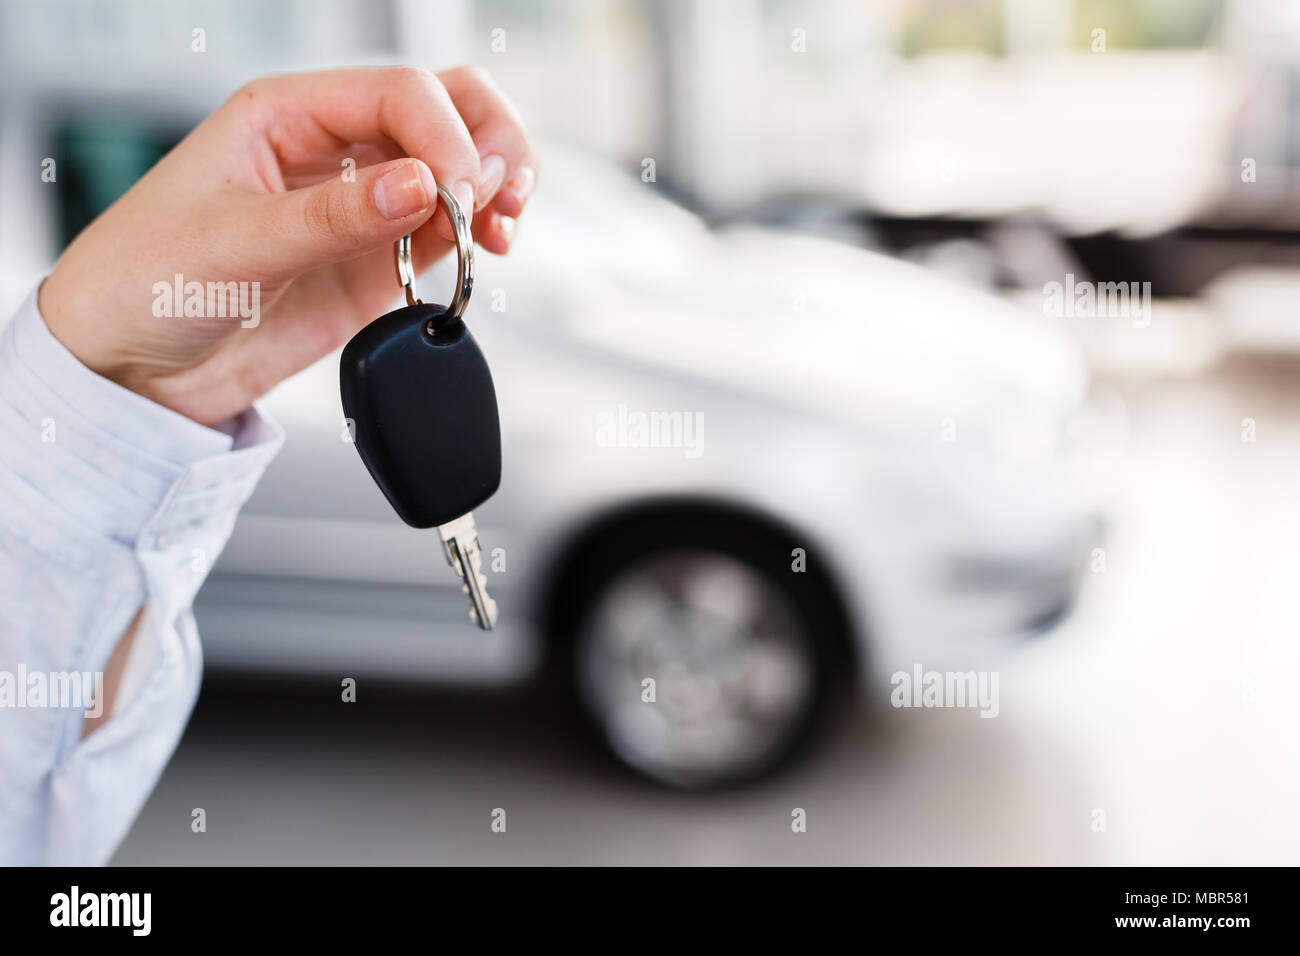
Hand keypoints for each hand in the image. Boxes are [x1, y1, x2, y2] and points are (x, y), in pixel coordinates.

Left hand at [39, 66, 537, 425]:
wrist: (131, 371)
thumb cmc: (144, 284)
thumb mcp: (234, 243)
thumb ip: (333, 216)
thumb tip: (422, 185)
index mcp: (286, 114)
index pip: (399, 93)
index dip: (444, 136)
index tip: (458, 192)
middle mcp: (333, 150)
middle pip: (447, 108)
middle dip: (489, 144)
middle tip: (498, 197)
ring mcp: (362, 208)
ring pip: (459, 169)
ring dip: (497, 190)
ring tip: (501, 230)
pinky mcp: (378, 263)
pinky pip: (448, 236)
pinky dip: (480, 241)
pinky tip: (483, 255)